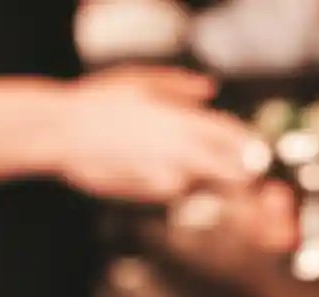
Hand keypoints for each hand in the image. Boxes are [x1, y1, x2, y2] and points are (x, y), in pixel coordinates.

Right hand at [45, 66, 269, 202]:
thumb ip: (180, 85)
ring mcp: (170, 175)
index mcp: (184, 119)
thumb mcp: (141, 80)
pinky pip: (178, 191)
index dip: (251, 145)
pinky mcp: (155, 194)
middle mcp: (183, 150)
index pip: (235, 136)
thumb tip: (210, 89)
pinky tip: (153, 168)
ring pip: (208, 184)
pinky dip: (177, 184)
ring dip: (208, 180)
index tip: (256, 150)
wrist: (61, 134)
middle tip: (243, 175)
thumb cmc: (98, 102)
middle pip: (235, 172)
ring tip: (176, 163)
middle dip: (243, 175)